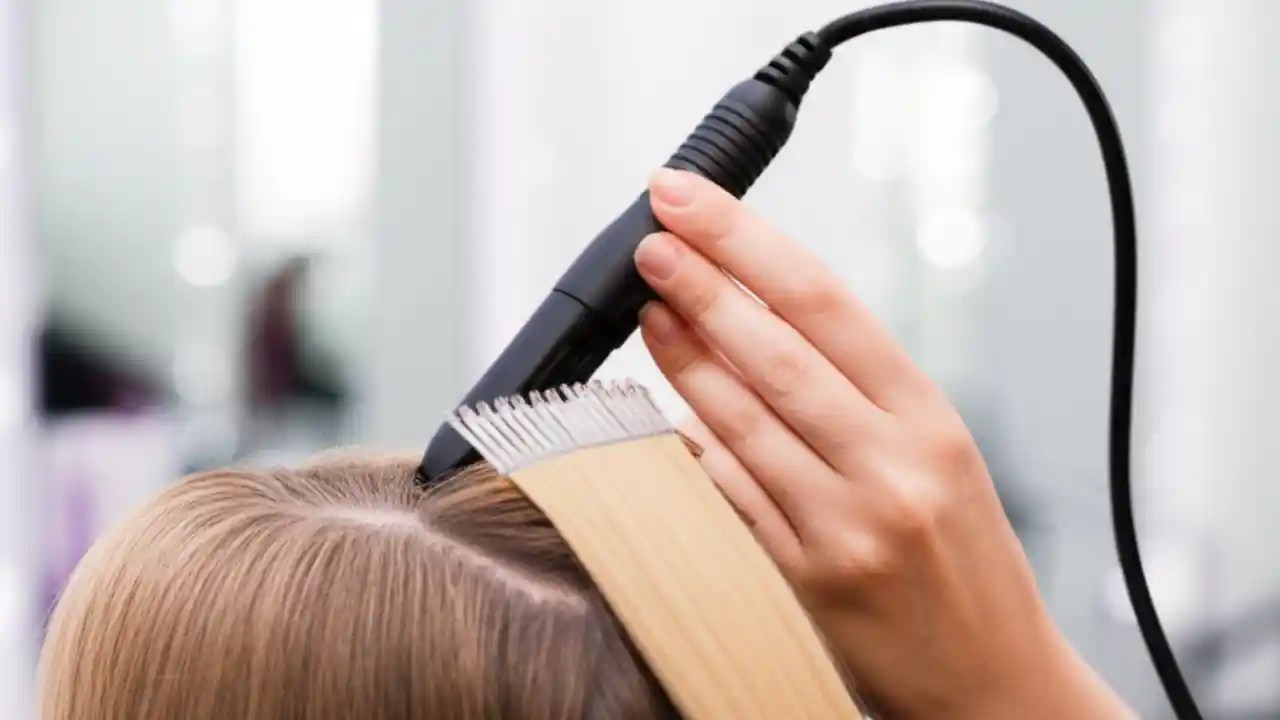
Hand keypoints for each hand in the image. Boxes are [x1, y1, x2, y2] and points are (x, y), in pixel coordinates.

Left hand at [635, 169, 1131, 718]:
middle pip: (777, 352)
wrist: (998, 683)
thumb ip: (860, 392)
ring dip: (683, 359)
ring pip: (742, 421)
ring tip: (648, 310)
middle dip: (704, 284)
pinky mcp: (808, 580)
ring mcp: (847, 526)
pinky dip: (693, 448)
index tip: (692, 202)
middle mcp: (892, 466)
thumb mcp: (941, 458)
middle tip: (651, 241)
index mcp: (930, 420)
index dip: (747, 243)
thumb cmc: (965, 563)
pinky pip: (731, 497)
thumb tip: (757, 319)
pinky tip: (661, 412)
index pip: (825, 303)